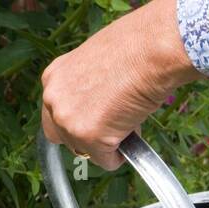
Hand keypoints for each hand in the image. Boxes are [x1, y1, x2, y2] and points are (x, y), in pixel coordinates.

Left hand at [41, 0, 201, 168]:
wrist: (155, 47)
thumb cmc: (137, 45)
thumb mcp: (98, 60)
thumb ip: (87, 85)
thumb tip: (98, 103)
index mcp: (54, 77)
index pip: (55, 111)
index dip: (79, 117)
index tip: (96, 115)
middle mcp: (53, 100)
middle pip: (62, 137)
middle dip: (84, 136)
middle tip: (110, 126)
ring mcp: (69, 121)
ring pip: (84, 150)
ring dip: (106, 143)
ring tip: (128, 120)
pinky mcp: (89, 138)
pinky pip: (106, 161)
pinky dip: (121, 155)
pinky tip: (134, 132)